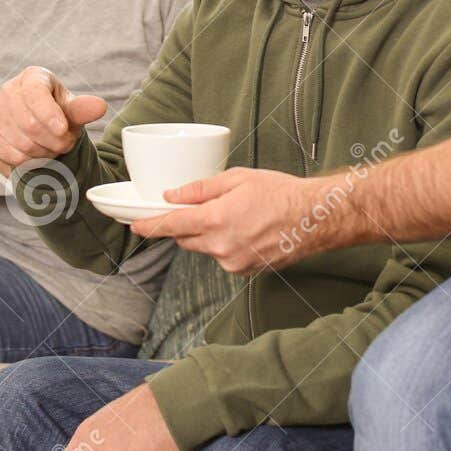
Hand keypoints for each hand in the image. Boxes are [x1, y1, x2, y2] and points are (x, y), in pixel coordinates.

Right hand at [0, 66, 106, 170]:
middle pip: (30, 125)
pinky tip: (38, 151)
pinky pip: (13, 156)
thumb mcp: (73, 108)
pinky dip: (32, 161)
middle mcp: (9, 90)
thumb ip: (83, 109)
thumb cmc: (58, 111)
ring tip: (53, 145)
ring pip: (23, 144)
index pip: (35, 94)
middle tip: (66, 142)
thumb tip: (99, 106)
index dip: (49, 115)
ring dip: (45, 152)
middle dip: (55, 141)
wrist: (41, 123)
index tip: (63, 130)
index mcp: (32, 77)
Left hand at [131, 167, 334, 274]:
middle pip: (186, 238)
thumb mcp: (237, 179)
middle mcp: (220, 246)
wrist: (315, 218)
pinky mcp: (245, 271)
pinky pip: (223, 256)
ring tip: (238, 216)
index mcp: (215, 220)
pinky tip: (248, 230)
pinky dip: (227, 244)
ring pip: (205, 248)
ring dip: (209, 234)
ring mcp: (233, 262)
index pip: (171, 226)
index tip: (136, 226)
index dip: (150, 226)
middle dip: (186, 224)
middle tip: (202, 208)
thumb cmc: (281, 193)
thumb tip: (172, 196)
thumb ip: (200, 189)